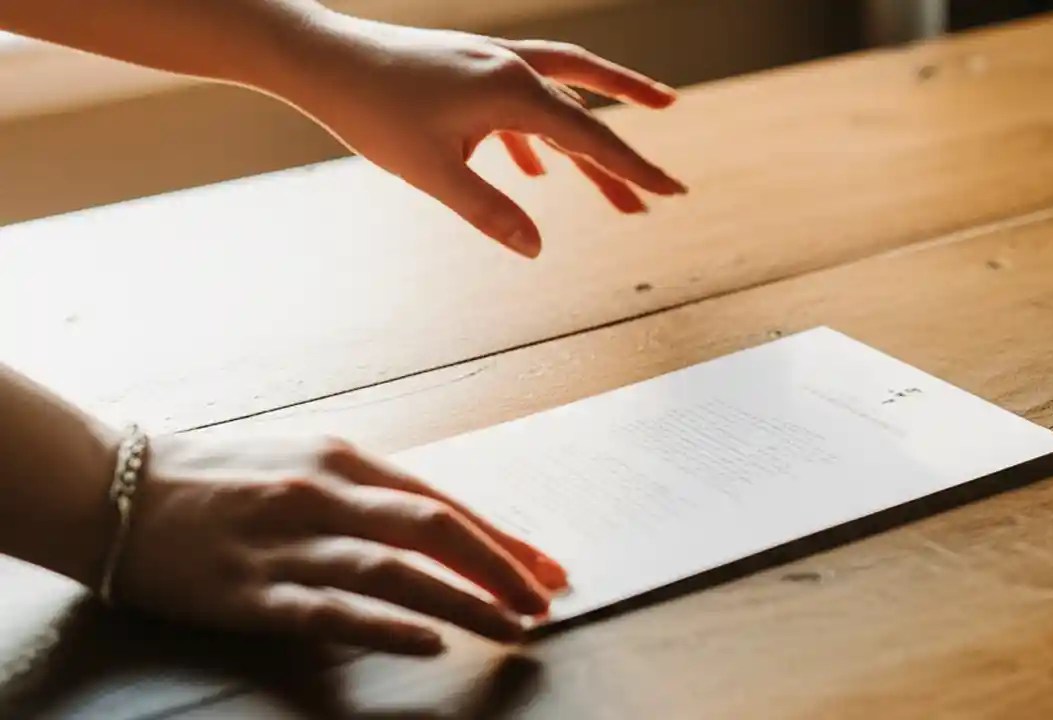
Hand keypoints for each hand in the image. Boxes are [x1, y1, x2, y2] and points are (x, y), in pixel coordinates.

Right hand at [115, 433, 566, 654]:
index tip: (546, 568)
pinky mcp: (252, 592)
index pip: (443, 502)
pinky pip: (334, 611)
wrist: (118, 488)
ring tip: (511, 629)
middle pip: (435, 529)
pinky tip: (432, 641)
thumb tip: (442, 528)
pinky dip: (390, 626)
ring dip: (464, 601)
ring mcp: (289, 543)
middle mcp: (325, 494)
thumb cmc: (221, 477)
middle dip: (501, 567)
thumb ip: (367, 493)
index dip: (501, 538)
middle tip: (544, 602)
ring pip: (397, 571)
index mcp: (343, 460)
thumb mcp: (304, 464)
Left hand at [283, 15, 687, 257]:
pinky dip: (538, 138)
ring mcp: (492, 66)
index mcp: (513, 91)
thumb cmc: (371, 111)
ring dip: (587, 142)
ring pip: (559, 103)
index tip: (673, 193)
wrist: (321, 58)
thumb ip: (488, 211)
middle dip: (623, 157)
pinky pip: (521, 104)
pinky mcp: (470, 71)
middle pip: (587, 116)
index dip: (635, 169)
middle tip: (662, 191)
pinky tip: (538, 171)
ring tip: (612, 179)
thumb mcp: (431, 171)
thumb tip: (537, 250)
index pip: (592, 137)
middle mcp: (513, 70)